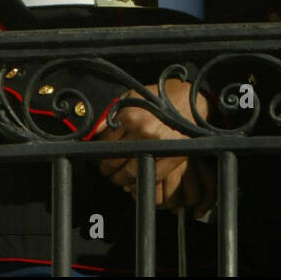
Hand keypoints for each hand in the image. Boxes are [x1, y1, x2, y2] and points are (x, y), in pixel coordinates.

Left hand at [98, 80, 215, 213]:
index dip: (99, 152)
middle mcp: (142, 131)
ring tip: (118, 176)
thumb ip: (109, 114)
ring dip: (119, 178)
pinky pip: (150, 177)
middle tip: (107, 169)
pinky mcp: (172, 156)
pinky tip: (135, 180)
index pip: (104, 143)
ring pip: (129, 172)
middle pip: (114, 160)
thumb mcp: (130, 97)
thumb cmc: (158, 98)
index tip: (100, 156)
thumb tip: (92, 132)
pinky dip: (139, 182)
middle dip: (106, 168)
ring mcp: (157, 145)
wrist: (188, 99)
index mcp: (130, 115)